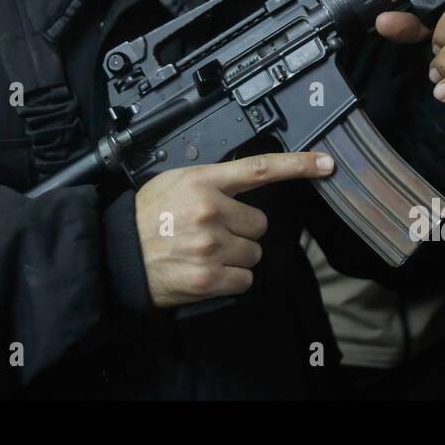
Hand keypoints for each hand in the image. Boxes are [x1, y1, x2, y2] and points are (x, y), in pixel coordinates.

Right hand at [135, 152, 333, 308]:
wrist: (118, 255)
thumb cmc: (147, 217)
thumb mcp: (176, 182)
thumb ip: (212, 182)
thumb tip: (246, 184)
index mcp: (203, 182)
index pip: (259, 168)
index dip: (297, 165)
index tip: (325, 164)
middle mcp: (210, 211)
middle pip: (261, 224)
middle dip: (243, 231)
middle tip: (213, 233)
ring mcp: (211, 246)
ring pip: (254, 253)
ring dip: (237, 257)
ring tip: (206, 253)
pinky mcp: (209, 278)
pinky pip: (244, 279)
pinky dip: (229, 280)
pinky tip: (206, 272)